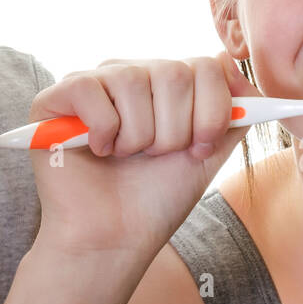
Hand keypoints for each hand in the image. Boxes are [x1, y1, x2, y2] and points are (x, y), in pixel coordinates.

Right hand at [29, 52, 257, 262]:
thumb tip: (246, 78)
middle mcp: (129, 73)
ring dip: (138, 136)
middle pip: (174, 72)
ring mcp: (92, 82)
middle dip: (173, 131)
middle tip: (153, 157)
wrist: (115, 239)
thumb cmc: (156, 199)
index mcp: (163, 82)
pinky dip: (102, 131)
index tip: (197, 150)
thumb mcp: (208, 152)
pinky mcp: (56, 98)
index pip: (206, 65)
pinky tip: (97, 151)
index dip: (210, 113)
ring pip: (133, 81)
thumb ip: (233, 113)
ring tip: (124, 156)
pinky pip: (91, 90)